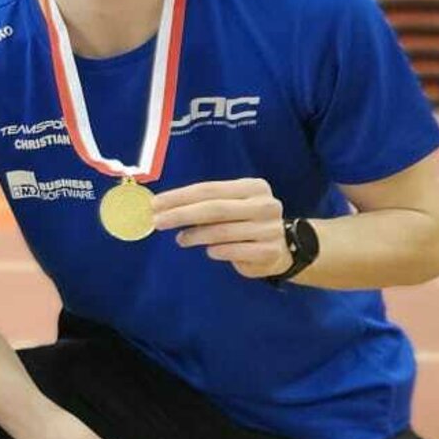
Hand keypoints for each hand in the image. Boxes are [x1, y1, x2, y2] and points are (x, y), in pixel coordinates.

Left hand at [154, 177, 290, 278]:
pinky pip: (234, 250)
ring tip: (180, 239)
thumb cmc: (246, 223)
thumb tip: (164, 209)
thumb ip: (205, 205)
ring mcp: (269, 228)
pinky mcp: (269, 251)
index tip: (156, 204)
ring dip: (195, 235)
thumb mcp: (230, 207)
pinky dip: (217, 251)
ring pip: (223, 231)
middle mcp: (264, 205)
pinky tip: (208, 252)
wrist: (283, 248)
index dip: (180, 197)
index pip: (209, 189)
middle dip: (182, 214)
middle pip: (214, 208)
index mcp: (252, 187)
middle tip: (158, 222)